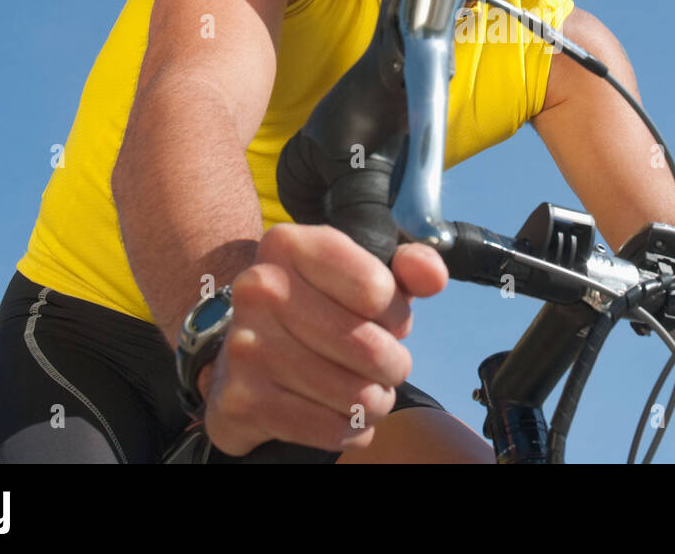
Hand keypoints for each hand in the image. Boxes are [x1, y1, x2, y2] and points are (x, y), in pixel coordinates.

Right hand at [199, 222, 446, 456]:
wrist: (241, 351)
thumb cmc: (315, 307)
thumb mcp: (362, 272)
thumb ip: (408, 266)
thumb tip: (433, 276)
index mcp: (290, 246)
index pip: (377, 290)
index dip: (396, 314)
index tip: (383, 319)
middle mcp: (260, 289)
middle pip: (370, 347)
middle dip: (393, 365)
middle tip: (384, 365)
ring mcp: (246, 347)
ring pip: (355, 395)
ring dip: (376, 401)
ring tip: (366, 391)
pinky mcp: (243, 402)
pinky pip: (331, 429)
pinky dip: (351, 430)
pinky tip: (342, 415)